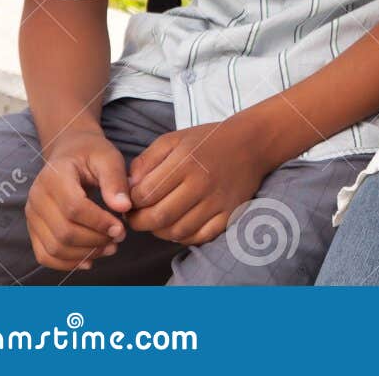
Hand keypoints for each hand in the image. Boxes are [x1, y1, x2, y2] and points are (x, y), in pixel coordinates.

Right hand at [25, 129, 131, 271]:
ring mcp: (31, 215)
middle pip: (63, 232)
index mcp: (54, 177)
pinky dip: (67, 263)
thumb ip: (115, 181)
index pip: (74, 207)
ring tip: (109, 248)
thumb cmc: (92, 154)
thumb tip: (124, 207)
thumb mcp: (108, 158)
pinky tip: (90, 259)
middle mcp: (37, 198)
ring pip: (54, 248)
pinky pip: (44, 255)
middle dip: (95, 241)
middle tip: (119, 238)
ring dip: (84, 254)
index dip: (99, 222)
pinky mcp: (33, 228)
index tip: (121, 229)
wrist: (70, 152)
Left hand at [125, 120, 277, 246]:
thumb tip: (127, 190)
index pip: (144, 195)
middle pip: (159, 218)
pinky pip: (200, 237)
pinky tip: (179, 225)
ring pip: (177, 231)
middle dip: (139, 222)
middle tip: (137, 217)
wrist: (252, 143)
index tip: (130, 201)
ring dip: (160, 231)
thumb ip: (145, 162)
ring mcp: (218, 201)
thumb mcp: (172, 140)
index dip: (130, 202)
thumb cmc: (207, 141)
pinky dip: (184, 237)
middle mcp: (202, 183)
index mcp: (184, 162)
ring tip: (158, 220)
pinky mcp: (230, 213)